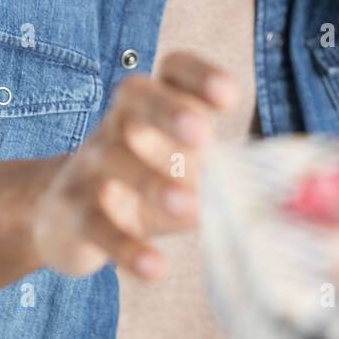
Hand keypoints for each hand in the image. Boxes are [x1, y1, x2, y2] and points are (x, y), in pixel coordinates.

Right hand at [33, 51, 237, 279]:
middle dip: (168, 110)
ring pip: (114, 161)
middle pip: (136, 97)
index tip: (229, 97)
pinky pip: (98, 226)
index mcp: (152, 105)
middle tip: (203, 136)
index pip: (172, 70)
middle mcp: (119, 124)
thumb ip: (221, 171)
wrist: (67, 218)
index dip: (198, 75)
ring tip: (189, 207)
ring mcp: (91, 165)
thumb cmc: (146, 182)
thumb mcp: (183, 167)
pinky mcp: (75, 213)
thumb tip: (272, 198)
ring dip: (151, 182)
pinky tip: (156, 268)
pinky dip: (127, 249)